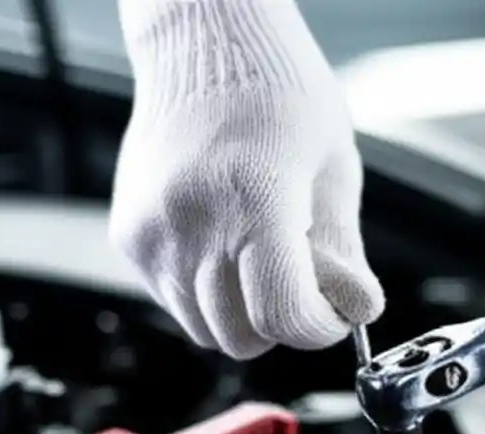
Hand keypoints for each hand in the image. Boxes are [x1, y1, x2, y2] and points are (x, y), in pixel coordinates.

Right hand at [111, 0, 382, 358]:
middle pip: (240, 337)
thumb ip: (343, 250)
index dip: (320, 327)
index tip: (334, 311)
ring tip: (264, 258)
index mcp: (254, 197)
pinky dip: (207, 293)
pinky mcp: (129, 237)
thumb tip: (355, 310)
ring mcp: (152, 232)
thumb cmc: (279, 93)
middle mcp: (191, 220)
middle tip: (302, 284)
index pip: (282, 314)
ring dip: (241, 314)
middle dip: (281, 325)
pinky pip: (174, 301)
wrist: (205, 44)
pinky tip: (227, 241)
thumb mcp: (334, 168)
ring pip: (203, 328)